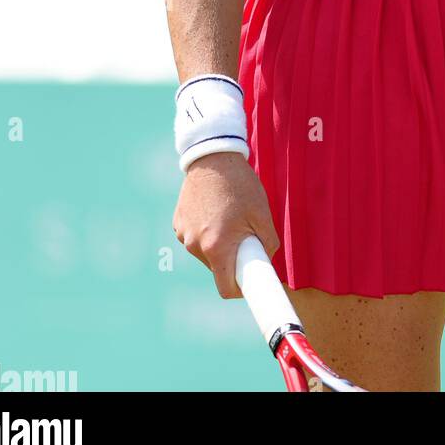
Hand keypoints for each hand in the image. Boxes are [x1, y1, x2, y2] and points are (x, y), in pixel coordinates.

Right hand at [172, 152, 280, 298]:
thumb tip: (265, 261)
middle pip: (217, 268)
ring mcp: (183, 234)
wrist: (213, 156)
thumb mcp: (262, 214)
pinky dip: (206, 231)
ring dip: (218, 244)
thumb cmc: (240, 185)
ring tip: (229, 217)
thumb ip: (267, 244)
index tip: (250, 283)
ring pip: (205, 252)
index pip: (226, 288)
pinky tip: (215, 209)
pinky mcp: (178, 223)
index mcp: (216, 247)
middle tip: (245, 236)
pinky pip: (195, 237)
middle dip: (231, 259)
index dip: (240, 289)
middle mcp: (195, 245)